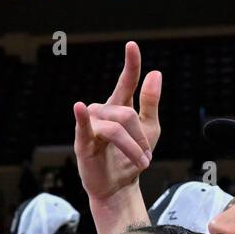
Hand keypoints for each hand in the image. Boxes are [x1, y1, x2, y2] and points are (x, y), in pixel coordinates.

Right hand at [73, 40, 161, 201]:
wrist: (119, 188)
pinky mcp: (82, 143)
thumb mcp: (150, 130)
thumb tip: (155, 73)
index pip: (125, 82)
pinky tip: (79, 107)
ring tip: (141, 163)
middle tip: (147, 157)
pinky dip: (82, 117)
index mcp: (118, 107)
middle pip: (126, 114)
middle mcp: (102, 112)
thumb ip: (150, 102)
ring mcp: (91, 126)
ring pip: (116, 128)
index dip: (130, 65)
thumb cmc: (131, 159)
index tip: (132, 45)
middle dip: (141, 138)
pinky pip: (85, 128)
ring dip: (133, 148)